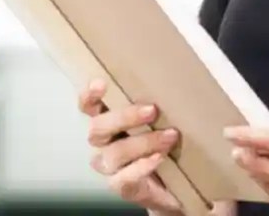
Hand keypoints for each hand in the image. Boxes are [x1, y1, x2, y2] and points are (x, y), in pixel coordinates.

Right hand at [78, 79, 181, 212]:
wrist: (179, 185)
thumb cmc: (167, 145)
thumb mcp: (164, 121)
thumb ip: (159, 105)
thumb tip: (171, 81)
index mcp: (110, 122)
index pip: (89, 107)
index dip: (89, 96)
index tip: (101, 83)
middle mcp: (104, 144)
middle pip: (97, 129)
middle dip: (124, 118)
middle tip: (152, 110)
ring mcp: (111, 168)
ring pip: (112, 154)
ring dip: (142, 143)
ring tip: (170, 136)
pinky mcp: (123, 187)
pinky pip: (124, 179)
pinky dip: (141, 167)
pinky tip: (158, 159)